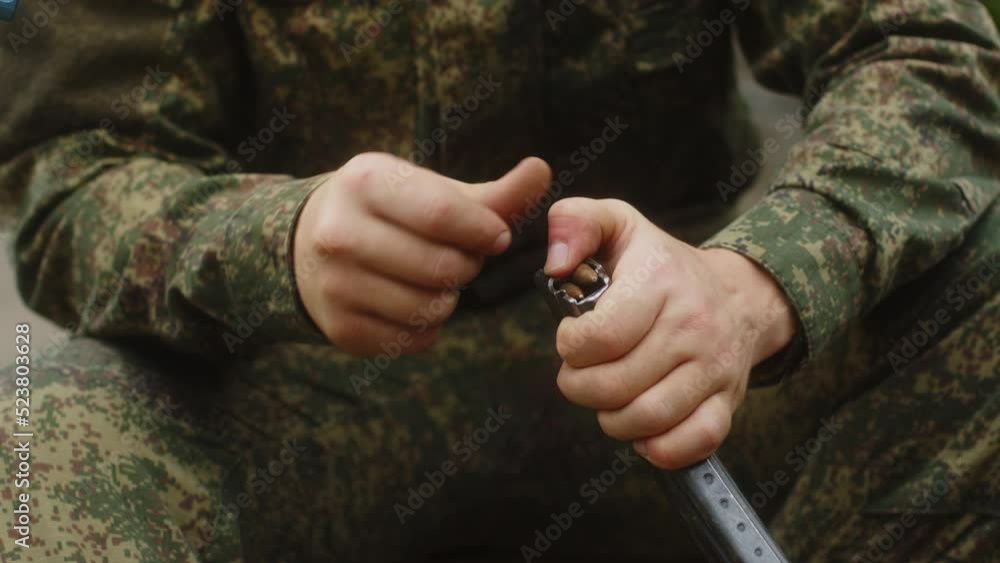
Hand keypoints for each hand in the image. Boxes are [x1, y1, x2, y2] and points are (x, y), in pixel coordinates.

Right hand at [295, 152, 550, 354]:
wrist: (311, 245)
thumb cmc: (392, 212)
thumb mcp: (434, 191)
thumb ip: (495, 191)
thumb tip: (542, 171)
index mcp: (364, 182)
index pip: (444, 214)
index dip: (485, 232)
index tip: (496, 237)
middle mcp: (338, 232)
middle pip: (441, 266)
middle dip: (467, 266)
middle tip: (460, 258)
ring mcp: (334, 283)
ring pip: (429, 307)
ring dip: (449, 298)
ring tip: (435, 279)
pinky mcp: (339, 327)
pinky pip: (414, 338)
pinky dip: (427, 326)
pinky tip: (412, 302)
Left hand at [544, 198, 795, 468]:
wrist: (739, 294)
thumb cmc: (661, 264)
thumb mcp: (619, 223)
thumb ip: (576, 222)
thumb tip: (556, 262)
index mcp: (660, 281)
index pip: (602, 337)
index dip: (571, 346)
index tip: (572, 338)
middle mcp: (692, 326)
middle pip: (615, 385)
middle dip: (580, 386)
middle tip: (580, 373)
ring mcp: (713, 368)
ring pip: (647, 418)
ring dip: (611, 418)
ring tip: (607, 396)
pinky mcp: (727, 402)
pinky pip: (691, 443)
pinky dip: (657, 447)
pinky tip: (642, 427)